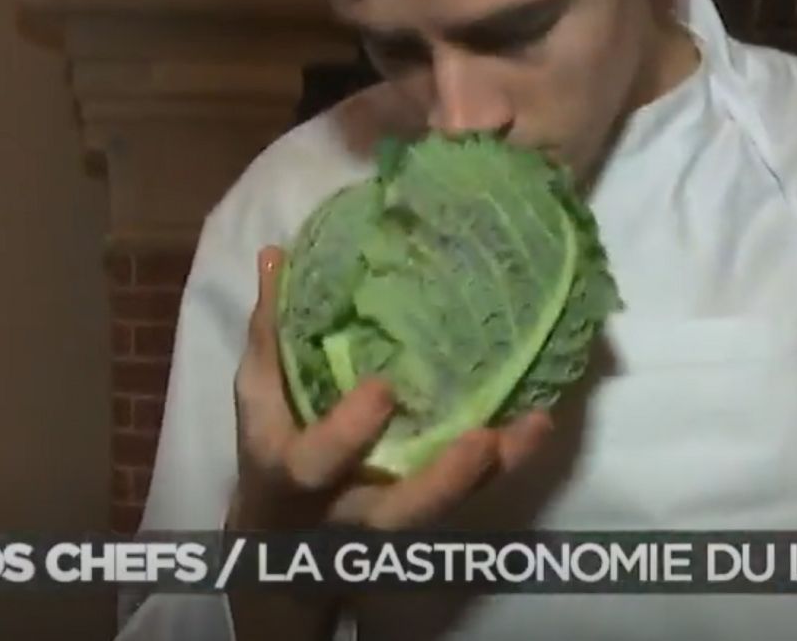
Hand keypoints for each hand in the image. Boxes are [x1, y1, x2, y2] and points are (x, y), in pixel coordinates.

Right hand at [228, 245, 555, 532]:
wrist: (284, 542)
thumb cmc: (274, 449)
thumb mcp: (260, 398)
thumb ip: (270, 333)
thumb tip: (275, 255)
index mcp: (295, 476)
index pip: (316, 464)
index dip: (348, 433)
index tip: (383, 388)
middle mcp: (350, 509)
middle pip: (397, 514)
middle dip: (440, 482)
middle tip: (480, 439)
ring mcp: (394, 519)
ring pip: (449, 511)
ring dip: (493, 473)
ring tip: (532, 426)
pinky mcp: (429, 513)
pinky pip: (473, 496)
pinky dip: (508, 462)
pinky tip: (537, 423)